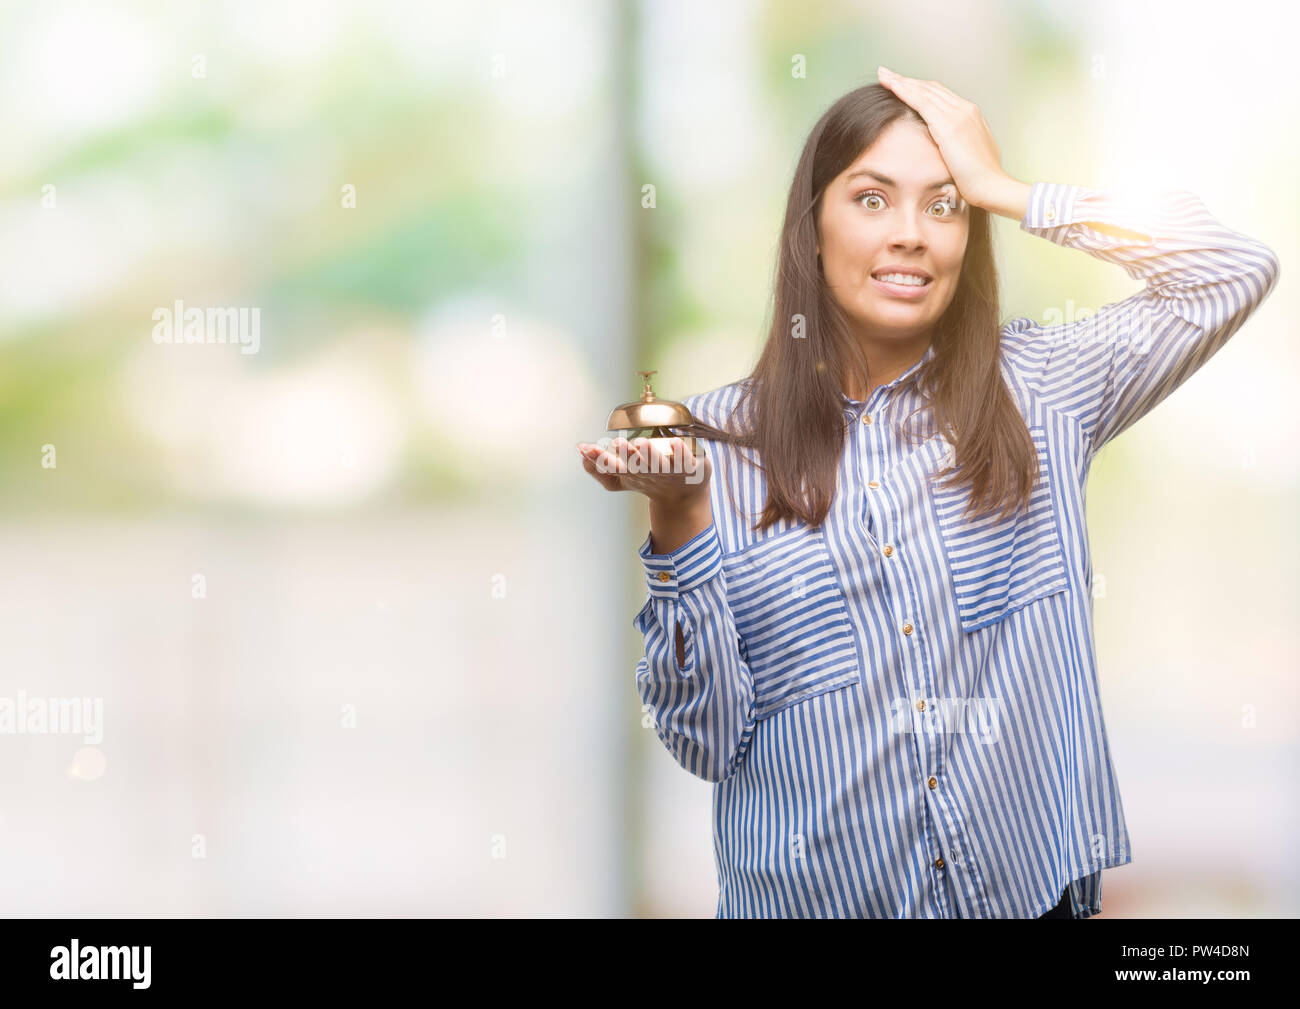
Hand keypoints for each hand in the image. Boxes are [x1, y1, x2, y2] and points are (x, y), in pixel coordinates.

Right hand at [576, 436, 710, 506]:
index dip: (600, 459)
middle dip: (627, 455)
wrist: (684, 495)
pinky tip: (675, 442)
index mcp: (631, 474)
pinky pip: (685, 460)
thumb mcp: (623, 476)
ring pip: (658, 464)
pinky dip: (681, 452)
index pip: (613, 467)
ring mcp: (669, 472)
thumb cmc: (651, 480)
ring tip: (642, 443)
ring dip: (650, 455)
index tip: (587, 448)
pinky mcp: (689, 468)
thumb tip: (580, 451)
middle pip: (636, 466)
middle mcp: (648, 474)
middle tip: (618, 443)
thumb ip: (600, 467)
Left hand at [875, 66, 1023, 215]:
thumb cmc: (981, 181)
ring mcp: (958, 114)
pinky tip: (891, 86)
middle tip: (887, 74)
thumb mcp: (969, 158)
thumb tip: (949, 152)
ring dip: (901, 81)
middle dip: (908, 80)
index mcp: (971, 116)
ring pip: (924, 91)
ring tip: (883, 75)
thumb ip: (959, 148)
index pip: (941, 96)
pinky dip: (904, 91)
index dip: (920, 89)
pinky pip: (921, 101)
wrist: (992, 186)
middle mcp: (965, 109)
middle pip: (931, 88)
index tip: (903, 86)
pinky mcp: (948, 124)